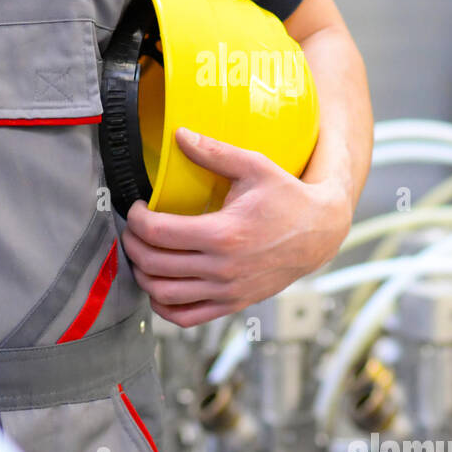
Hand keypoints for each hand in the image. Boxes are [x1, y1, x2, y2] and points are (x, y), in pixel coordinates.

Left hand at [120, 126, 350, 327]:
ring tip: (141, 252)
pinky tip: (158, 284)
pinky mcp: (233, 303)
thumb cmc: (287, 197)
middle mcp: (223, 268)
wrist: (319, 233)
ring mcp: (227, 291)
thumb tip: (179, 134)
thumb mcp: (254, 166)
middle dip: (132, 244)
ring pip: (164, 294)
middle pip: (154, 265)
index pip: (159, 233)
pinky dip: (163, 305)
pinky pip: (186, 317)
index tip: (137, 206)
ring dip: (142, 274)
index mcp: (224, 233)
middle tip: (133, 227)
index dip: (137, 219)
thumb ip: (214, 151)